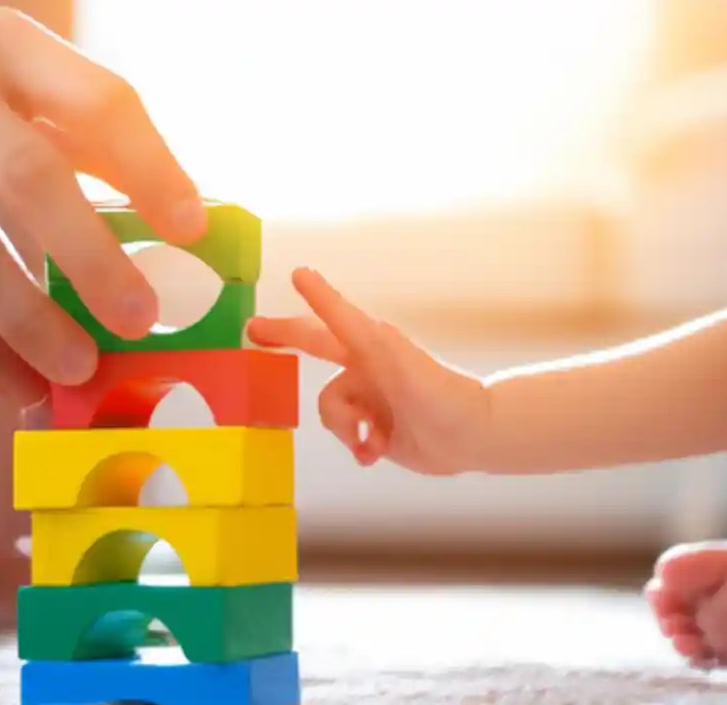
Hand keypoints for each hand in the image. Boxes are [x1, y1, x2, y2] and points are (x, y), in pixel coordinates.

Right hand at [0, 8, 204, 404]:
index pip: (97, 101)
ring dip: (29, 322)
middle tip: (139, 320)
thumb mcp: (11, 97)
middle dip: (91, 258)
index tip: (193, 231)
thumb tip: (179, 233)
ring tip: (79, 370)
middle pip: (28, 175)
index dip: (152, 168)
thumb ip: (86, 145)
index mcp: (2, 46)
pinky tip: (18, 383)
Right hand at [248, 268, 490, 474]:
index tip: (293, 276)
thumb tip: (304, 274)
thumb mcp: (384, 351)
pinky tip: (375, 453)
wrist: (471, 436)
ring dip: (345, 428)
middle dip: (286, 344)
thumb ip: (343, 318)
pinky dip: (358, 447)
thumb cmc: (433, 387)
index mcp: (367, 346)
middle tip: (254, 334)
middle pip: (316, 353)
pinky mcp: (375, 430)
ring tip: (372, 438)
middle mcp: (364, 368)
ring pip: (329, 411)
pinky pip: (347, 438)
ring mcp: (369, 399)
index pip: (324, 321)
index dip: (306, 301)